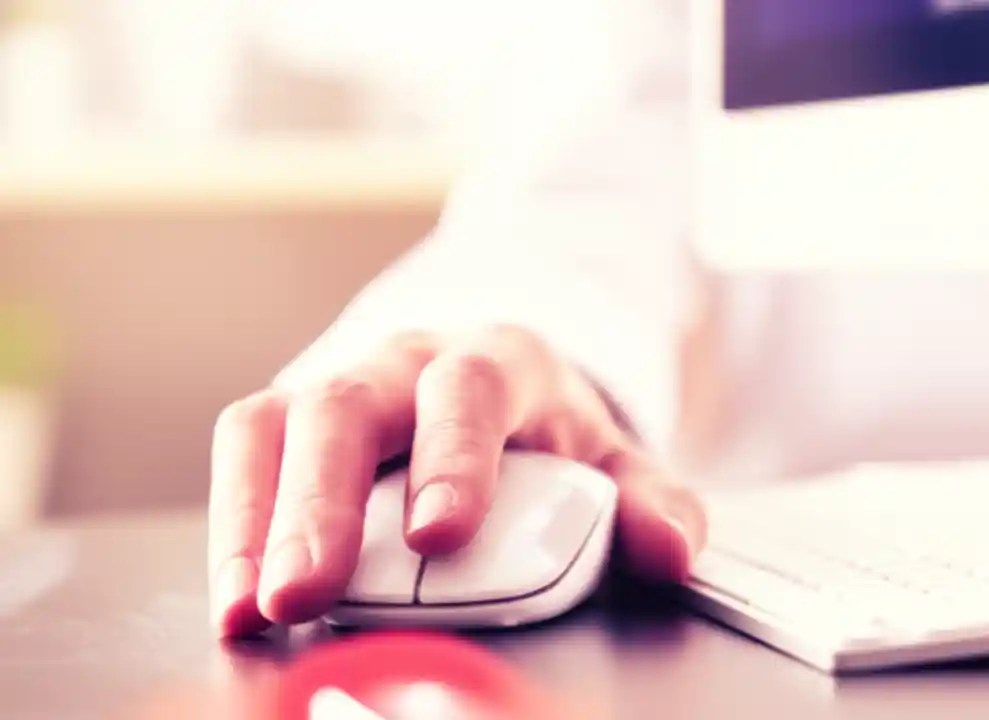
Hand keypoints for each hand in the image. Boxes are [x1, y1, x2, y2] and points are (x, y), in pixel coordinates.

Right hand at [208, 325, 705, 636]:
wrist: (493, 380)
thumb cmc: (544, 429)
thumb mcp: (610, 457)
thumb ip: (647, 501)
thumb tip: (671, 549)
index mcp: (497, 361)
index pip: (471, 388)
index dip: (453, 455)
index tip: (439, 533)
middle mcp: (406, 361)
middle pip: (350, 403)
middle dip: (324, 500)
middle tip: (309, 588)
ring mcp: (341, 382)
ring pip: (278, 421)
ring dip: (258, 516)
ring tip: (252, 605)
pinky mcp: (291, 416)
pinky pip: (247, 448)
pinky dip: (234, 520)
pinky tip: (235, 591)